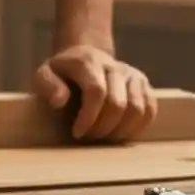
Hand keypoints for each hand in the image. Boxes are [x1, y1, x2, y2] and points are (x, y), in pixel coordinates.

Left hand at [33, 44, 156, 140]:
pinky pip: (150, 110)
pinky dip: (137, 127)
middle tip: (88, 137)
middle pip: (118, 104)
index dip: (89, 117)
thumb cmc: (61, 72)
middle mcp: (115, 66)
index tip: (77, 132)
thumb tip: (59, 101)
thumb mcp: (43, 75)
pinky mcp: (144, 84)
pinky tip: (120, 133)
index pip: (96, 91)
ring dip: (120, 130)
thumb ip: (47, 85)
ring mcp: (132, 74)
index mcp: (88, 61)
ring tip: (103, 137)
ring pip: (138, 109)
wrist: (83, 57)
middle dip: (103, 127)